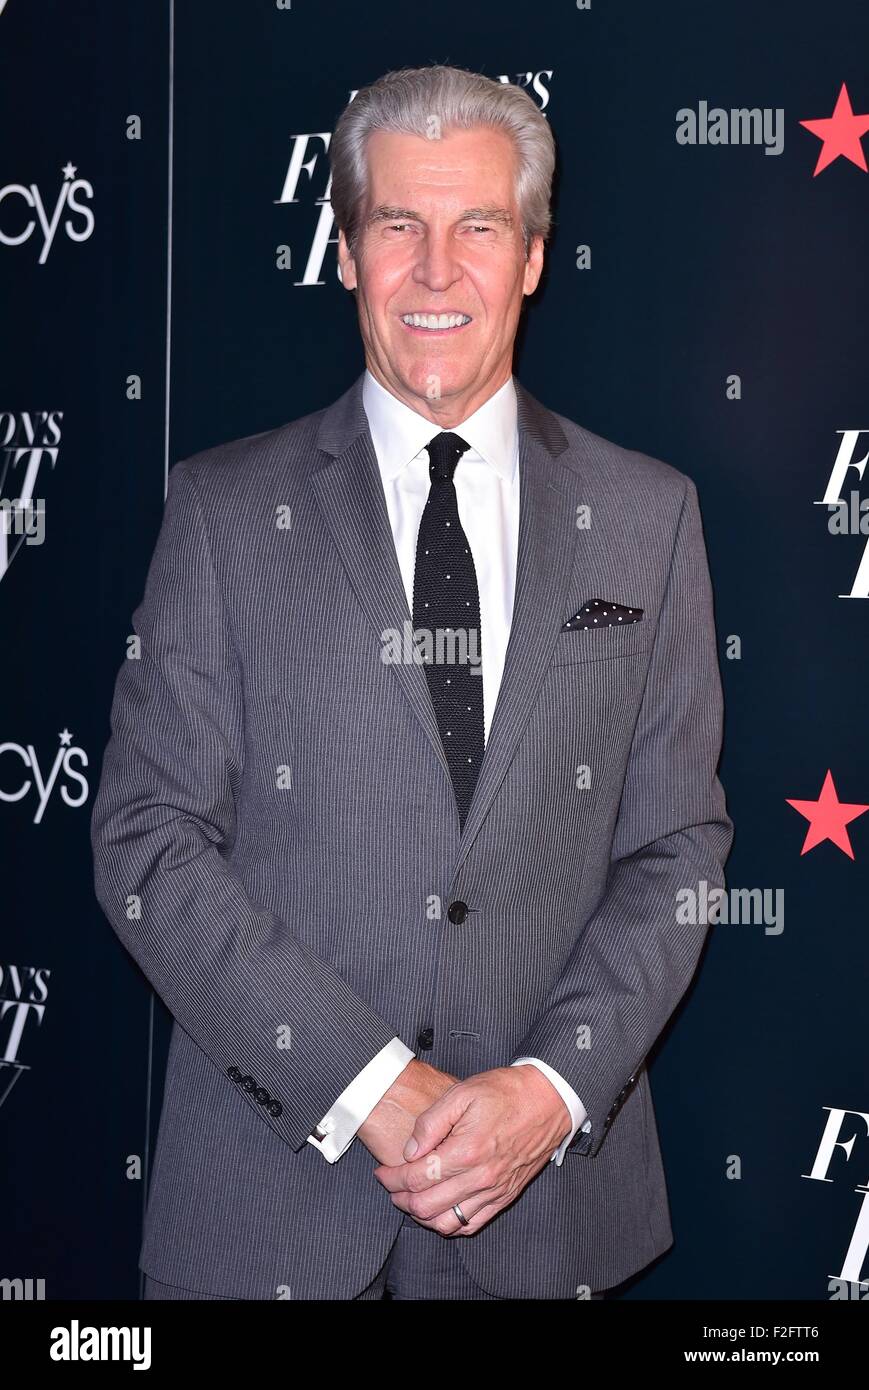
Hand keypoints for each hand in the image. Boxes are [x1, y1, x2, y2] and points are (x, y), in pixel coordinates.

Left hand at [373, 1064, 571, 1235]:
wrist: (548, 1099)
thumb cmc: (506, 1092)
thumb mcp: (462, 1092)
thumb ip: (431, 1122)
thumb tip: (410, 1150)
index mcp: (466, 1151)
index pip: (416, 1178)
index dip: (392, 1178)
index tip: (382, 1172)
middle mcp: (480, 1178)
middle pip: (426, 1206)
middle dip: (400, 1198)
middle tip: (390, 1185)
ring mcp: (494, 1191)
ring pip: (446, 1223)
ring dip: (421, 1215)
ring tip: (410, 1198)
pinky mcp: (505, 1196)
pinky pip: (471, 1225)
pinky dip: (449, 1224)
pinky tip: (439, 1210)